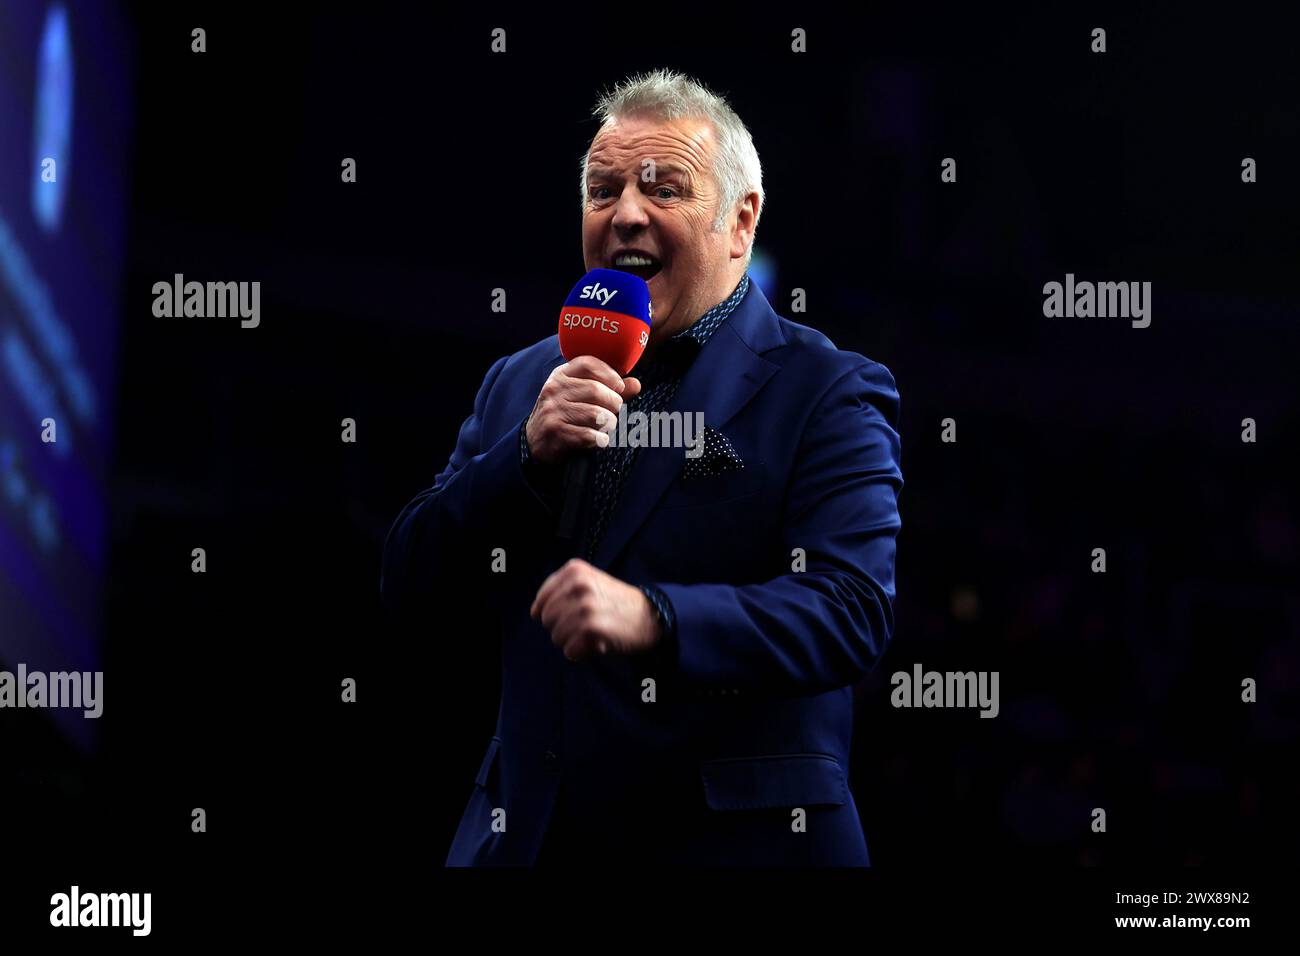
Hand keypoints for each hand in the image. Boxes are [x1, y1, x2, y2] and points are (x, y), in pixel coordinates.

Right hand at [525, 356, 640, 465]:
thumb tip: (636, 384)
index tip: (619, 387)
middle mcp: (554, 390)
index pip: (588, 363)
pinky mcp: (556, 432)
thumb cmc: (564, 415)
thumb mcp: (580, 397)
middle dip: (613, 403)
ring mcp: (553, 411)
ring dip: (609, 423)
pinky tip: (598, 440)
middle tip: (614, 412)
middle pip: (596, 390)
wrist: (534, 442)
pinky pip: (589, 435)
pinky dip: (600, 440)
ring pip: (596, 414)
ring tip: (606, 427)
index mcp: (561, 375)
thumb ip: (609, 390)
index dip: (609, 374)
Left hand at [530, 559, 660, 661]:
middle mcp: (578, 585)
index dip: (550, 613)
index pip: (542, 599)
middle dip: (561, 628)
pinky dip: (581, 653)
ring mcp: (585, 607)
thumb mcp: (590, 582)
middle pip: (546, 620)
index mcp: (575, 571)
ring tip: (591, 635)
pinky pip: (569, 651)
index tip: (567, 617)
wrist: (651, 616)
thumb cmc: (617, 602)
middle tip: (584, 626)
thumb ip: (562, 590)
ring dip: (572, 642)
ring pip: (556, 637)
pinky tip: (596, 644)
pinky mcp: (592, 628)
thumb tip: (534, 612)